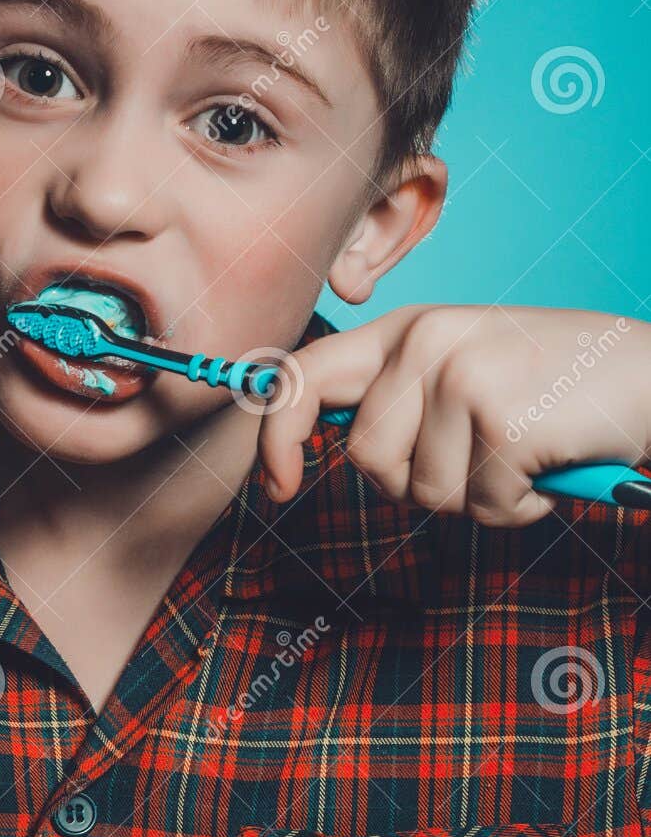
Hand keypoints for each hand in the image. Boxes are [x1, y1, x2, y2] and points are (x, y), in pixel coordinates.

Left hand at [258, 304, 650, 525]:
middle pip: (369, 460)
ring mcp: (462, 379)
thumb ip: (400, 394)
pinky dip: (520, 507)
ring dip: (479, 497)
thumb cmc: (559, 386)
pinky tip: (550, 465)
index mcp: (409, 327)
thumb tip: (330, 443)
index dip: (279, 435)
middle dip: (420, 482)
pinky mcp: (501, 424)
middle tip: (482, 455)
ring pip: (425, 494)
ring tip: (525, 453)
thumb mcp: (466, 366)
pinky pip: (483, 509)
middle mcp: (426, 343)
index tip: (277, 485)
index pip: (306, 375)